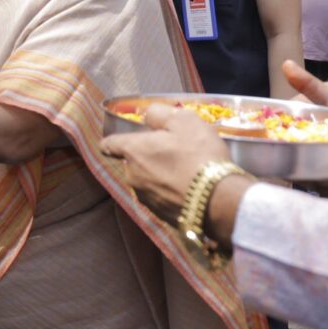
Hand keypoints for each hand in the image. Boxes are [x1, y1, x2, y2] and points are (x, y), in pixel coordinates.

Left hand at [99, 105, 231, 223]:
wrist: (218, 200)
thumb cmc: (199, 154)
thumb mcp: (183, 120)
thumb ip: (159, 114)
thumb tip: (147, 115)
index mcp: (133, 151)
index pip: (108, 145)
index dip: (116, 140)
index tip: (127, 139)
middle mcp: (132, 176)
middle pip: (132, 162)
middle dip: (147, 157)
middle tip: (172, 152)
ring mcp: (145, 198)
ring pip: (146, 181)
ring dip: (159, 176)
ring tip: (185, 172)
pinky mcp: (160, 215)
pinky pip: (161, 198)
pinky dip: (170, 193)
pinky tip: (190, 190)